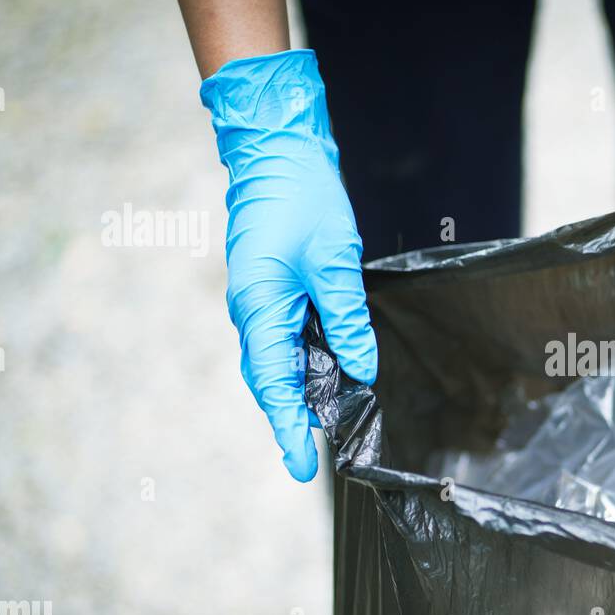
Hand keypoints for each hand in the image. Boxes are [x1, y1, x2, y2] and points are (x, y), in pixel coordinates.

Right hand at [201, 50, 375, 480]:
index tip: (300, 466)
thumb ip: (347, 319)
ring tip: (324, 424)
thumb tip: (362, 368)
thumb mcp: (334, 262)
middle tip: (309, 458)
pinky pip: (285, 335)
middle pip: (272, 378)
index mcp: (259, 307)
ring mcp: (258, 298)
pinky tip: (328, 371)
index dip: (288, 427)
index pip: (274, 383)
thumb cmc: (303, 197)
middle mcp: (252, 309)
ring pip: (279, 358)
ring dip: (299, 390)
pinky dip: (304, 359)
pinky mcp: (270, 286)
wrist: (276, 148)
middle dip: (291, 417)